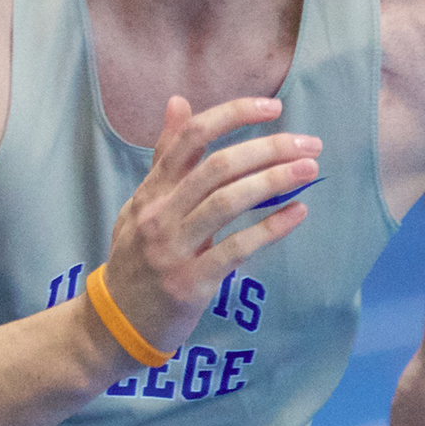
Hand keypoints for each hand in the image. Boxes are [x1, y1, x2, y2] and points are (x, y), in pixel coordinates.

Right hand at [99, 96, 318, 358]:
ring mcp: (173, 249)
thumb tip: (179, 101)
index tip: (274, 107)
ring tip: (310, 169)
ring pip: (228, 202)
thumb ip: (165, 156)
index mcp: (152, 191)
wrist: (114, 324)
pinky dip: (270, 228)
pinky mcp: (189, 283)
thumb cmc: (136, 259)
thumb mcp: (142, 203)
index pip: (191, 138)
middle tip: (310, 144)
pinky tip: (298, 212)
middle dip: (269, 148)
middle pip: (218, 166)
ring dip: (274, 181)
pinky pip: (235, 249)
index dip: (234, 114)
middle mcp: (160, 214)